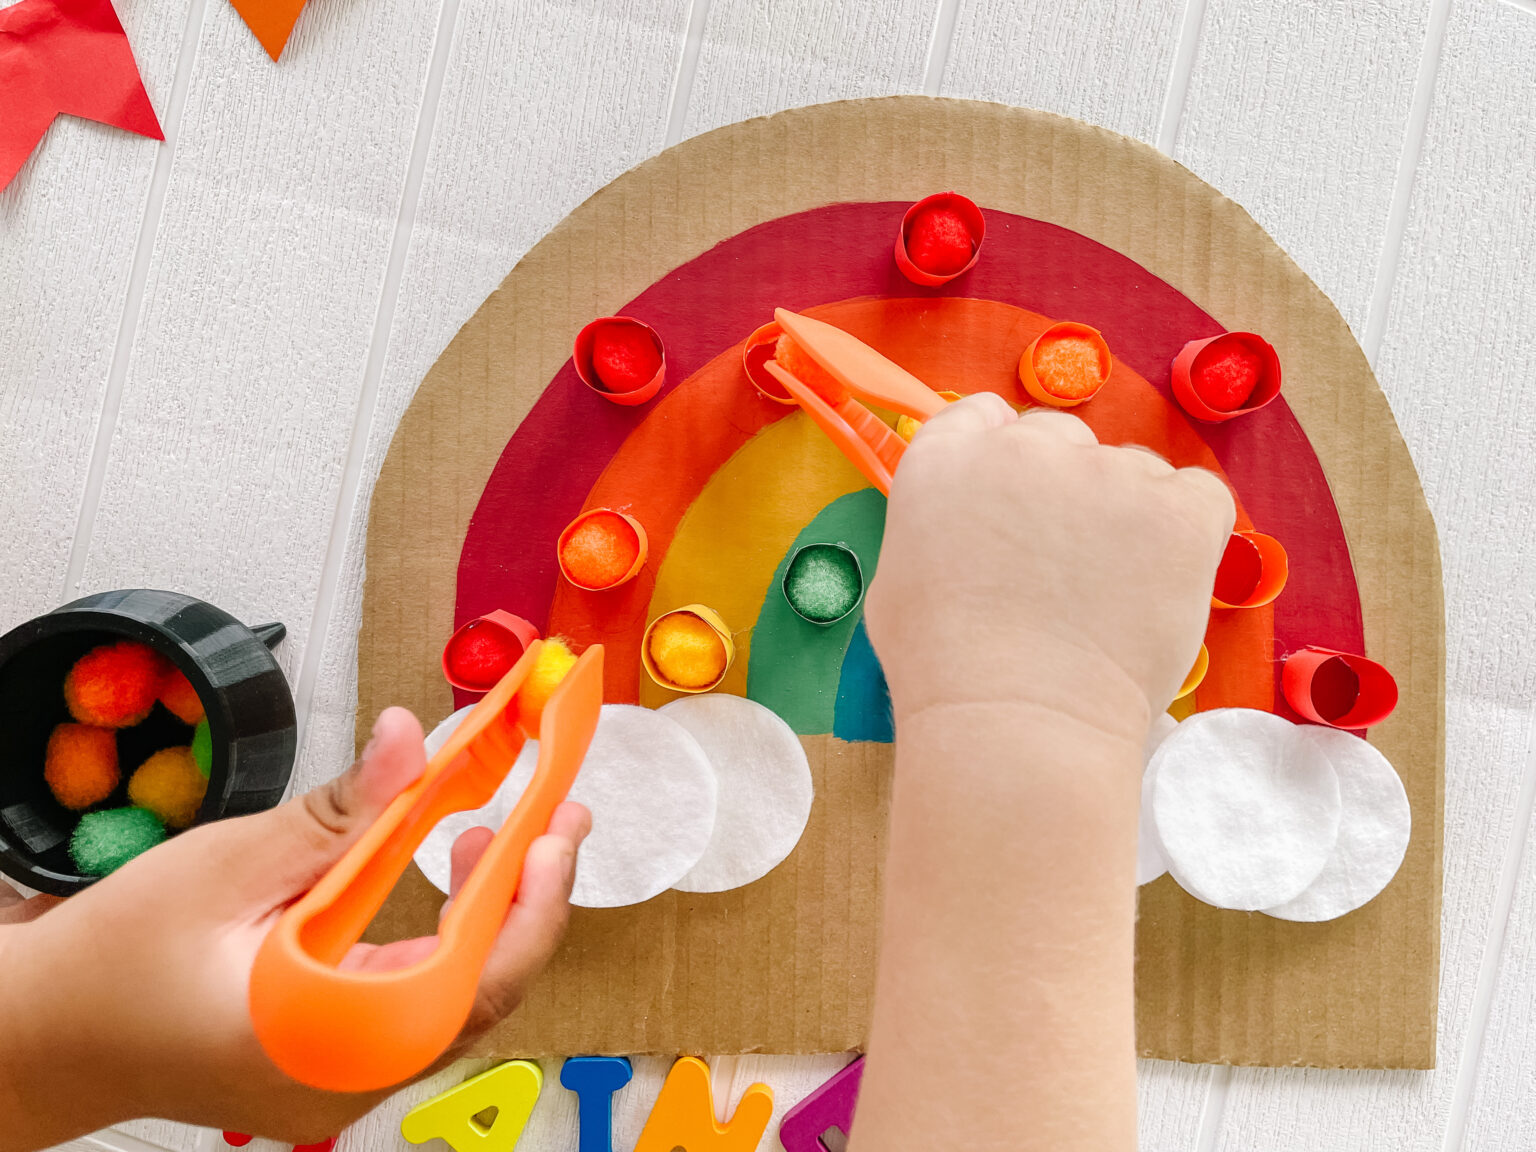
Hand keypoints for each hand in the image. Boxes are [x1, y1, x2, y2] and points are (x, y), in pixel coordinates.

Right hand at [0, 707, 588, 1146]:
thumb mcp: (230, 865)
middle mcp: (349, 1080)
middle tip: (557, 817)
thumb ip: (339, 812)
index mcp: (327, 1042)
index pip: (472, 983)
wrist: (43, 1039)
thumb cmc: (114, 961)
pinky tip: (452, 878)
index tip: (559, 829)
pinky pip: (419, 1007)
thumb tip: (415, 740)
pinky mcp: (335, 1068)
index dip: (532, 905)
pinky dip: (448, 940)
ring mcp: (344, 1084)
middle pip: (482, 996)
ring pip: (457, 1003)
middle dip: (531, 900)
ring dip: (493, 916)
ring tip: (510, 832)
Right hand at [865, 393, 1234, 737]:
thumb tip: (978, 515)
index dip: (1004, 460)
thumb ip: (942, 517)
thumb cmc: (946, 668)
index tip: (1016, 504)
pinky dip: (1187, 533)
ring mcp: (1106, 472)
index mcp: (947, 458)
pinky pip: (1197, 496)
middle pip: (1059, 441)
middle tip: (1064, 569)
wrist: (1016, 719)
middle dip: (1064, 492)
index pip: (985, 416)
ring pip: (1130, 471)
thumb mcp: (902, 575)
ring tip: (1109, 595)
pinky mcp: (1177, 508)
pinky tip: (1157, 584)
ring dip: (1125, 515)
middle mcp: (1024, 447)